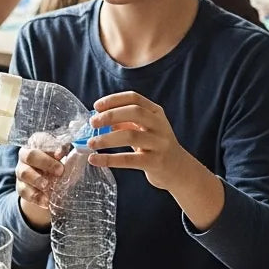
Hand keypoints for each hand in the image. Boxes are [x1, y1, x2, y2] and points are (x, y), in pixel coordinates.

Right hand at [14, 132, 69, 229]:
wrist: (46, 186)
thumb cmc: (57, 166)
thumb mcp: (64, 158)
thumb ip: (68, 154)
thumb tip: (81, 150)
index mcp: (36, 143)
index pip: (39, 139)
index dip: (50, 145)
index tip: (61, 154)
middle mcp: (25, 155)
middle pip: (30, 155)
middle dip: (45, 163)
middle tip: (60, 171)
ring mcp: (21, 171)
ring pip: (24, 173)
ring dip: (37, 179)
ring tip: (47, 186)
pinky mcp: (20, 187)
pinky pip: (24, 191)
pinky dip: (35, 197)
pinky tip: (45, 201)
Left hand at [88, 92, 202, 193]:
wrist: (178, 169)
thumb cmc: (155, 146)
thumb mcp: (144, 129)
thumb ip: (125, 122)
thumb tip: (96, 120)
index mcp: (155, 112)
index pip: (134, 98)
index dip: (113, 100)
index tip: (96, 106)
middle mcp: (160, 125)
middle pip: (134, 112)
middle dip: (110, 115)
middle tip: (93, 123)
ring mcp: (159, 143)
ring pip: (131, 136)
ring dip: (107, 138)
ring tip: (91, 143)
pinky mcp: (155, 162)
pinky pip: (129, 160)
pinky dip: (109, 159)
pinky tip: (94, 159)